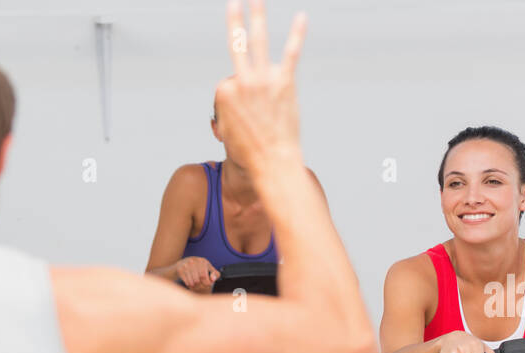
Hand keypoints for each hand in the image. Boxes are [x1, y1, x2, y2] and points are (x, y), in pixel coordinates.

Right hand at [177, 257, 219, 291]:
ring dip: (194, 285)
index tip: (206, 285)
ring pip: (191, 282)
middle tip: (199, 285)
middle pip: (197, 280)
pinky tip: (189, 282)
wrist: (182, 263)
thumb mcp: (208, 269)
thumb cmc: (198, 268)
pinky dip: (188, 284)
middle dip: (199, 285)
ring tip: (194, 284)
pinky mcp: (180, 269)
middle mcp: (194, 261)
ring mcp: (186, 265)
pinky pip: (186, 281)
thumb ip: (215, 274)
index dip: (206, 283)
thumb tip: (212, 279)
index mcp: (202, 261)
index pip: (204, 276)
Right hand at [216, 0, 307, 174]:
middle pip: (236, 44)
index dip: (238, 98)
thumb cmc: (250, 152)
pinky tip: (301, 16)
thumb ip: (228, 110)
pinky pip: (290, 52)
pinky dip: (296, 33)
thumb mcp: (227, 131)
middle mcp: (240, 82)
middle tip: (234, 1)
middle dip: (235, 19)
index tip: (247, 117)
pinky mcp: (284, 82)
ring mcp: (262, 80)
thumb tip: (232, 98)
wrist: (272, 163)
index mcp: (223, 92)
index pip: (229, 79)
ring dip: (257, 17)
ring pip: (257, 41)